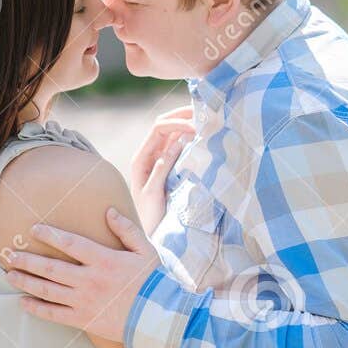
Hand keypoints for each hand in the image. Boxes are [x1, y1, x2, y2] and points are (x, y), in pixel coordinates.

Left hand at [5, 209, 158, 341]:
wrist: (159, 318)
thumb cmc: (154, 282)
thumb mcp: (146, 251)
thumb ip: (126, 230)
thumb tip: (109, 211)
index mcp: (104, 260)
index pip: (70, 243)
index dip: (50, 235)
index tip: (33, 229)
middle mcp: (90, 280)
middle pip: (50, 267)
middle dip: (27, 260)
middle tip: (9, 254)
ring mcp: (84, 301)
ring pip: (47, 290)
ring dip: (26, 281)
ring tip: (10, 275)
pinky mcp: (83, 320)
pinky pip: (54, 314)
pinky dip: (36, 308)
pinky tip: (23, 302)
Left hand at [130, 107, 193, 233]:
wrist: (147, 234)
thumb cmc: (148, 217)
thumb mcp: (153, 193)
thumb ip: (162, 168)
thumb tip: (177, 143)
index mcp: (141, 158)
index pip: (159, 129)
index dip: (177, 123)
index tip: (196, 128)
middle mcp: (149, 155)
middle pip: (165, 125)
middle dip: (183, 115)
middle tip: (204, 112)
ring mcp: (159, 160)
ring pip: (173, 133)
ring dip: (187, 124)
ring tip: (206, 120)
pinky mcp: (168, 167)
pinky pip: (179, 146)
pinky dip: (190, 138)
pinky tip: (203, 137)